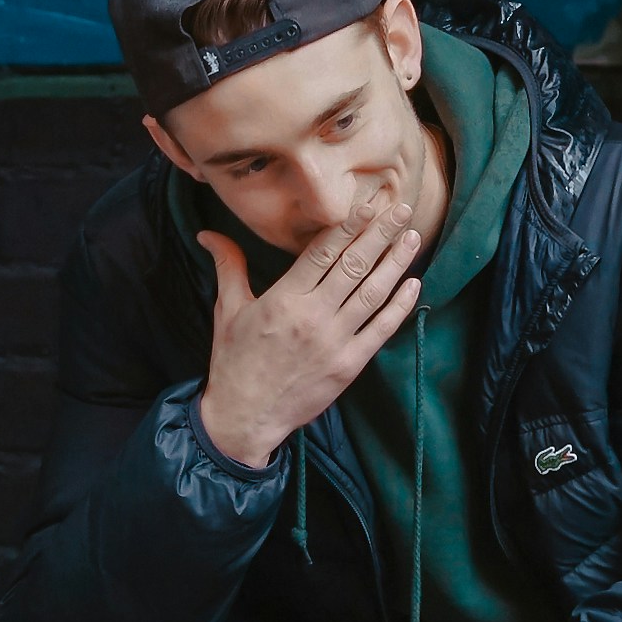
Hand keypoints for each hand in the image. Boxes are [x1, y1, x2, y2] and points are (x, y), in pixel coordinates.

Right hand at [193, 205, 421, 471]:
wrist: (245, 417)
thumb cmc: (234, 362)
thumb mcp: (228, 310)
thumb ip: (229, 266)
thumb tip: (208, 234)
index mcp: (284, 299)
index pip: (323, 253)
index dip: (349, 227)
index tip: (369, 205)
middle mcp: (313, 316)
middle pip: (354, 266)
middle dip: (381, 234)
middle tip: (402, 209)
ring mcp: (335, 342)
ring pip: (372, 293)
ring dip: (395, 263)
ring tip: (412, 237)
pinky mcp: (349, 366)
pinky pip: (381, 330)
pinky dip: (399, 307)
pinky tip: (413, 285)